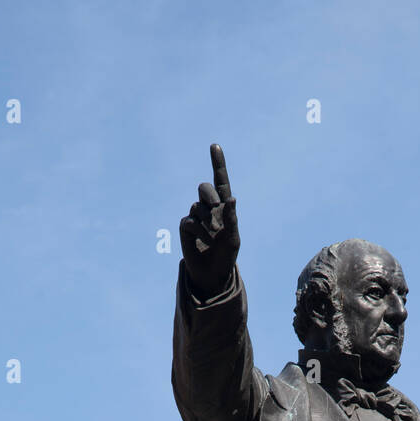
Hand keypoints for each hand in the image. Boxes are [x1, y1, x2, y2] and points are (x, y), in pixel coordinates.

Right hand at [179, 143, 239, 299]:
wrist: (212, 275)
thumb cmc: (226, 256)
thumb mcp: (233, 238)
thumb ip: (232, 218)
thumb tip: (232, 198)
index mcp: (224, 207)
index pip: (220, 181)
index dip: (217, 163)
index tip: (214, 145)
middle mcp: (209, 209)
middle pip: (204, 189)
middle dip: (210, 195)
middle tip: (217, 206)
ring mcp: (196, 217)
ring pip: (198, 206)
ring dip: (207, 220)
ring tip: (214, 236)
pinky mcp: (186, 227)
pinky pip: (190, 221)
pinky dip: (199, 230)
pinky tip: (206, 240)